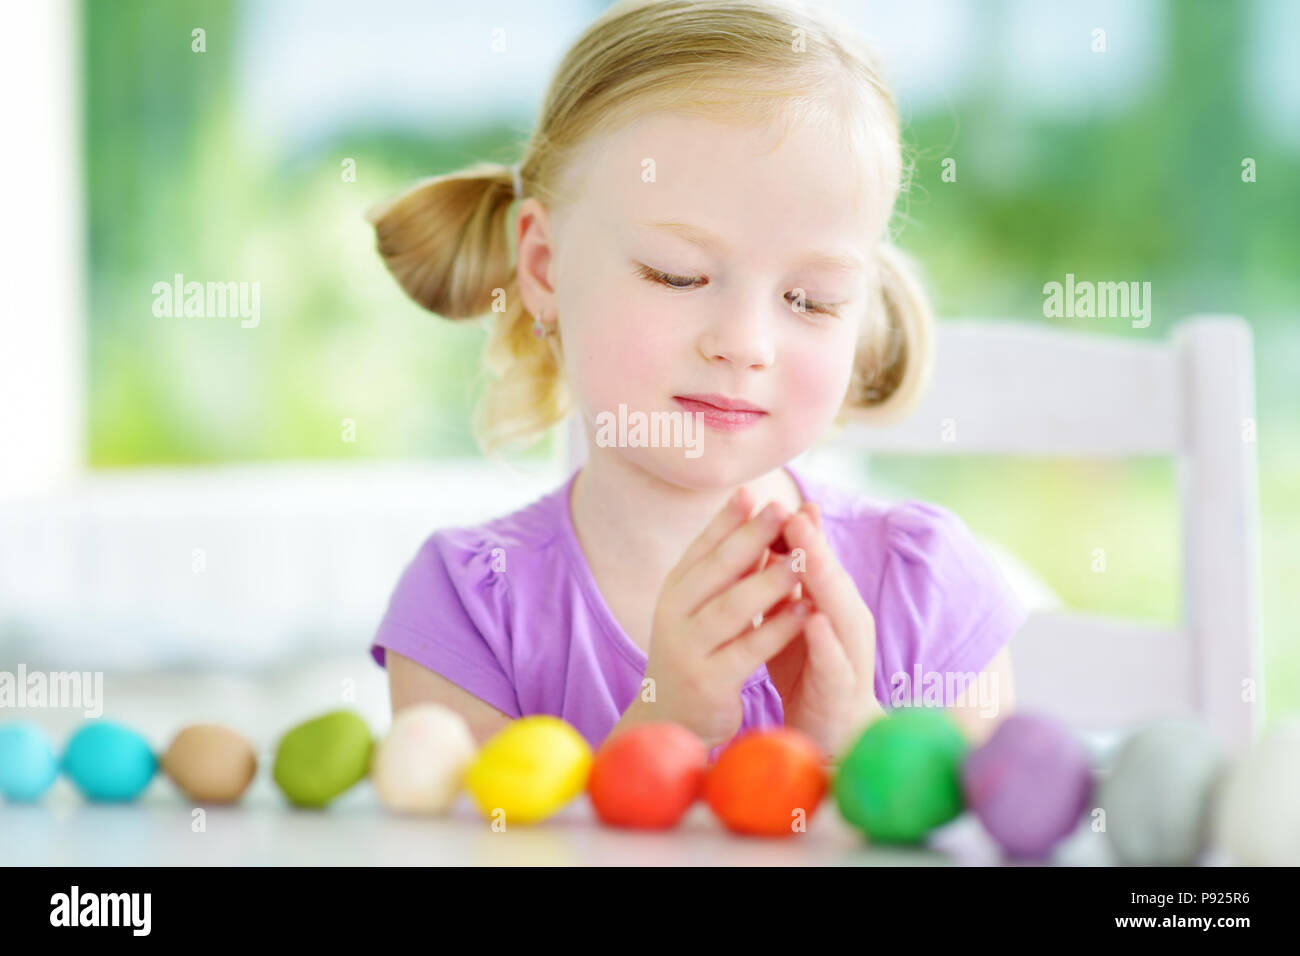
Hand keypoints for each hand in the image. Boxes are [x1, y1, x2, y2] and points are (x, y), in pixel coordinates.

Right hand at [640, 487, 813, 749]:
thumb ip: (728, 571)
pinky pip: (747, 649)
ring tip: (802, 557)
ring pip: (733, 606)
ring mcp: (688, 647)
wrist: (669, 719)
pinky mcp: (708, 680)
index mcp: (675, 589)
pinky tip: (804, 610)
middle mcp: (673, 613)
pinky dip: (777, 628)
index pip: (703, 546)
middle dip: (751, 537)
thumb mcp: (703, 608)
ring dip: (770, 580)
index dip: (727, 519)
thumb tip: (758, 519)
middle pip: (717, 568)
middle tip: (783, 510)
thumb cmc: (696, 653)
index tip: (755, 492)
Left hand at [759, 502, 883, 757]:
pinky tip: (814, 621)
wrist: (828, 732)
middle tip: (793, 514)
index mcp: (830, 602)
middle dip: (813, 545)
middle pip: (831, 577)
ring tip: (805, 554)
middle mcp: (846, 621)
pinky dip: (826, 640)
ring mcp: (849, 654)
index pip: (814, 559)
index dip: (797, 530)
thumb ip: (783, 580)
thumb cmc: (808, 667)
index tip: (775, 499)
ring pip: (840, 611)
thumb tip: (766, 534)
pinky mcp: (844, 688)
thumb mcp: (790, 617)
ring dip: (824, 582)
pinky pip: (836, 661)